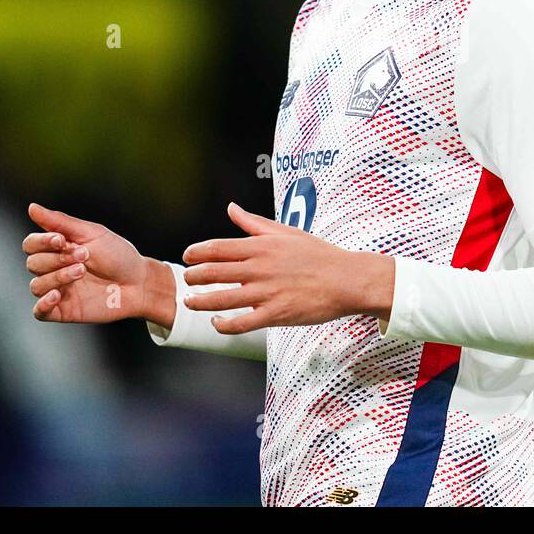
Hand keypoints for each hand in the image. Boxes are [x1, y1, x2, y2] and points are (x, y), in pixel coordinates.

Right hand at [23, 203, 153, 322]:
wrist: (139, 282)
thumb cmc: (118, 255)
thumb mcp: (91, 233)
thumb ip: (60, 222)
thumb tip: (32, 207)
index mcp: (58, 249)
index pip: (31, 244)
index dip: (41, 242)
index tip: (61, 240)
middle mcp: (54, 269)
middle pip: (33, 263)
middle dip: (56, 258)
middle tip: (84, 256)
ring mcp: (58, 290)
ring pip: (37, 286)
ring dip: (57, 277)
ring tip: (82, 271)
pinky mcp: (63, 311)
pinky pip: (39, 312)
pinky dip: (43, 304)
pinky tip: (56, 295)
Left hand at [182, 202, 394, 334]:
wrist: (347, 279)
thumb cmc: (318, 254)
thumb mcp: (286, 232)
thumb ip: (254, 222)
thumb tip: (231, 208)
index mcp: (261, 246)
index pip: (217, 248)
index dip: (196, 253)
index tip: (187, 256)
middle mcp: (260, 268)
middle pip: (213, 272)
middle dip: (193, 277)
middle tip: (186, 279)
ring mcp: (267, 292)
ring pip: (222, 299)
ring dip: (200, 301)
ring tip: (190, 302)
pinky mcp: (276, 314)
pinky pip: (242, 323)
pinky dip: (224, 325)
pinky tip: (217, 323)